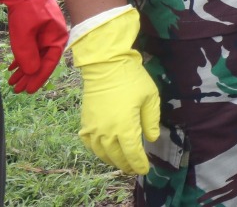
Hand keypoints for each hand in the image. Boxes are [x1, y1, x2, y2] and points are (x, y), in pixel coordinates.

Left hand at [0, 0, 67, 91]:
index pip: (49, 64)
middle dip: (29, 77)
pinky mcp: (36, 30)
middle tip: (18, 90)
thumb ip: (28, 55)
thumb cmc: (29, 9)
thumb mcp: (25, 34)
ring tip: (13, 82)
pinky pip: (30, 49)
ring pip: (35, 57)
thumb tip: (30, 72)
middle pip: (42, 62)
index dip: (38, 78)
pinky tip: (13, 67)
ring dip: (24, 69)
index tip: (28, 90)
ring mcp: (44, 33)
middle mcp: (53, 37)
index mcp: (57, 38)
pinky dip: (22, 59)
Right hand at [71, 7, 160, 174]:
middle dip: (127, 164)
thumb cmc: (132, 80)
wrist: (106, 66)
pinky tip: (103, 150)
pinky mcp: (85, 122)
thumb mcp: (150, 98)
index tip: (144, 170)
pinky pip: (89, 143)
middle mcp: (106, 132)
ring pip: (101, 152)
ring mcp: (93, 128)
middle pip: (117, 156)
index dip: (139, 163)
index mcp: (125, 127)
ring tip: (121, 162)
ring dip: (112, 160)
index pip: (132, 153)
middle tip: (134, 168)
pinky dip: (96, 150)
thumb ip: (151, 120)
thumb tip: (151, 138)